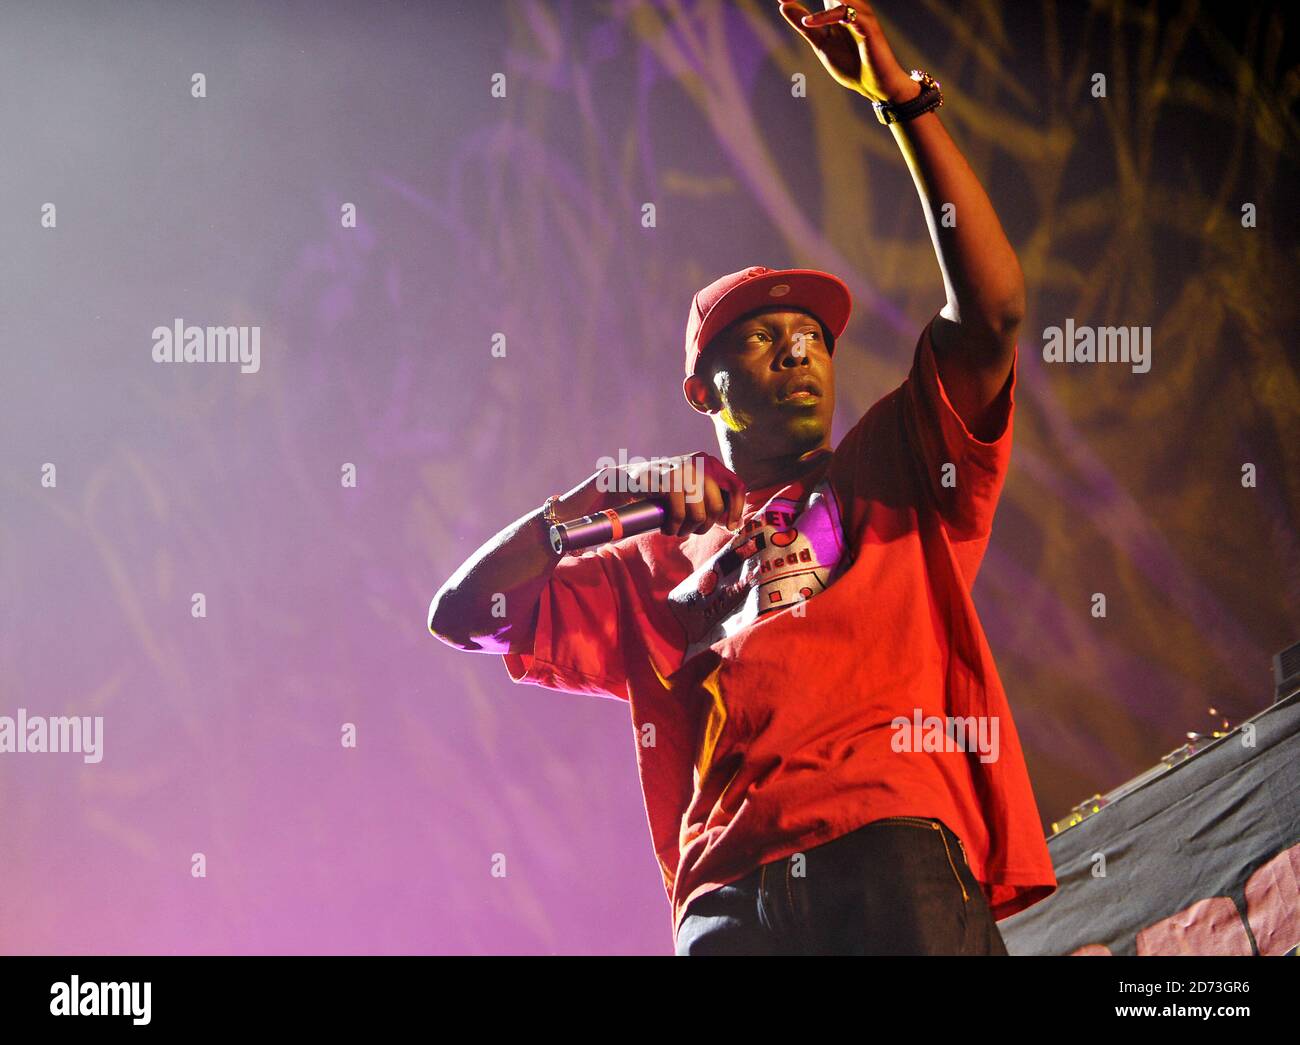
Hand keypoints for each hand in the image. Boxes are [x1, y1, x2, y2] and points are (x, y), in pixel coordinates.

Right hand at [571, 452, 746, 537]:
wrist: (625, 481)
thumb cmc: (661, 490)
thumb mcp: (690, 485)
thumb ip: (710, 494)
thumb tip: (733, 520)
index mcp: (709, 461)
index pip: (737, 486)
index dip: (737, 510)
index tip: (730, 527)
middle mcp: (700, 462)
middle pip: (717, 507)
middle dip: (704, 526)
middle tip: (690, 530)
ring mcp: (683, 471)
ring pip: (699, 514)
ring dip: (687, 530)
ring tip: (676, 530)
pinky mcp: (668, 482)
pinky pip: (680, 515)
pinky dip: (673, 527)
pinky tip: (666, 528)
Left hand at [777, 1, 917, 103]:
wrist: (876, 86)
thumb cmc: (852, 65)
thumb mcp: (821, 44)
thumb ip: (805, 26)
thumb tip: (783, 6)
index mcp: (838, 10)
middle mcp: (850, 7)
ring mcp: (860, 15)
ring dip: (818, 7)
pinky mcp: (867, 26)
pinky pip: (844, 14)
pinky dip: (825, 16)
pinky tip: (808, 22)